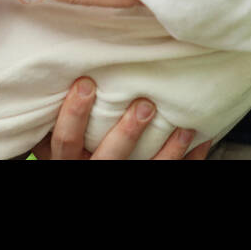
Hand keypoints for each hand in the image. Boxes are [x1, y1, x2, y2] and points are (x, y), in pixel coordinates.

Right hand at [29, 77, 212, 159]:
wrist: (91, 173)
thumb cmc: (71, 150)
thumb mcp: (55, 137)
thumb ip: (51, 113)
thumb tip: (51, 69)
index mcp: (68, 158)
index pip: (66, 139)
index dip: (74, 113)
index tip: (86, 82)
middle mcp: (92, 169)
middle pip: (108, 156)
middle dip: (127, 132)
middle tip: (144, 105)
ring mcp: (120, 175)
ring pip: (143, 169)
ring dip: (165, 150)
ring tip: (181, 128)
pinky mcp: (145, 180)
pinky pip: (167, 174)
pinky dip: (187, 157)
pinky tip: (199, 139)